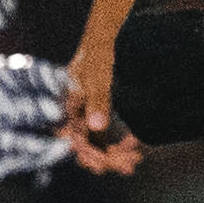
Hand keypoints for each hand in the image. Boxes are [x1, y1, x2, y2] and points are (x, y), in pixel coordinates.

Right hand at [60, 39, 143, 174]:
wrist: (104, 34)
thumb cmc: (98, 52)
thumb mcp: (99, 74)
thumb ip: (98, 100)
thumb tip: (97, 126)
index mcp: (68, 106)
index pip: (76, 139)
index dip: (90, 155)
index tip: (106, 168)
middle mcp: (75, 112)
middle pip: (87, 144)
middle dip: (107, 158)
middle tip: (130, 167)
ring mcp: (86, 112)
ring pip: (98, 141)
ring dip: (114, 153)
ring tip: (134, 162)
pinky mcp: (97, 110)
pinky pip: (105, 133)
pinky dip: (118, 142)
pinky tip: (133, 147)